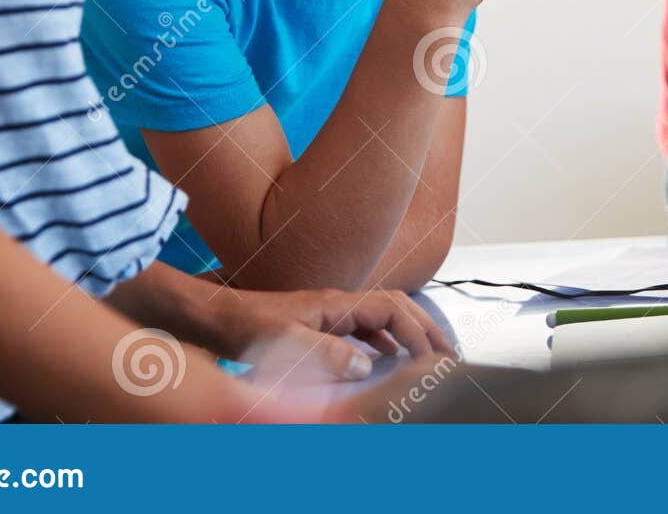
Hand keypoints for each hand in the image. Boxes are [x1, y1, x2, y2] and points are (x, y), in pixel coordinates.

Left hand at [215, 287, 454, 387]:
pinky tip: (386, 359)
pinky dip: (386, 341)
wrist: (219, 317)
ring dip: (409, 333)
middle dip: (426, 328)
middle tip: (448, 352)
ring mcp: (332, 313)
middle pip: (397, 307)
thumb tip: (367, 364)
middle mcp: (340, 304)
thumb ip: (327, 354)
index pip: (392, 311)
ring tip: (428, 355)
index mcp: (337, 303)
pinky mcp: (323, 324)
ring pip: (384, 316)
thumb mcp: (287, 343)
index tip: (429, 358)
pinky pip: (366, 328)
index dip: (416, 333)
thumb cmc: (248, 326)